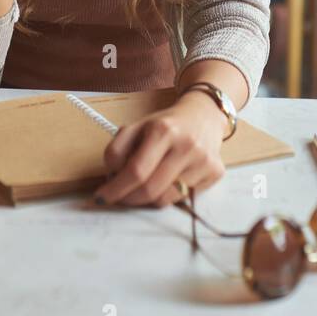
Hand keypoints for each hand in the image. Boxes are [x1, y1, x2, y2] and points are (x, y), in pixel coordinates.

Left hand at [93, 96, 226, 208]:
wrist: (204, 115)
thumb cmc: (166, 125)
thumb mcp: (137, 127)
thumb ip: (117, 149)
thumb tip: (111, 179)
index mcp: (163, 130)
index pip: (136, 170)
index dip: (116, 188)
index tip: (101, 197)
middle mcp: (186, 146)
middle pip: (150, 189)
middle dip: (128, 199)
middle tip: (118, 198)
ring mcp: (203, 161)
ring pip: (166, 199)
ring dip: (146, 200)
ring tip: (141, 188)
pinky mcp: (215, 173)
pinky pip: (183, 199)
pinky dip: (168, 196)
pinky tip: (166, 182)